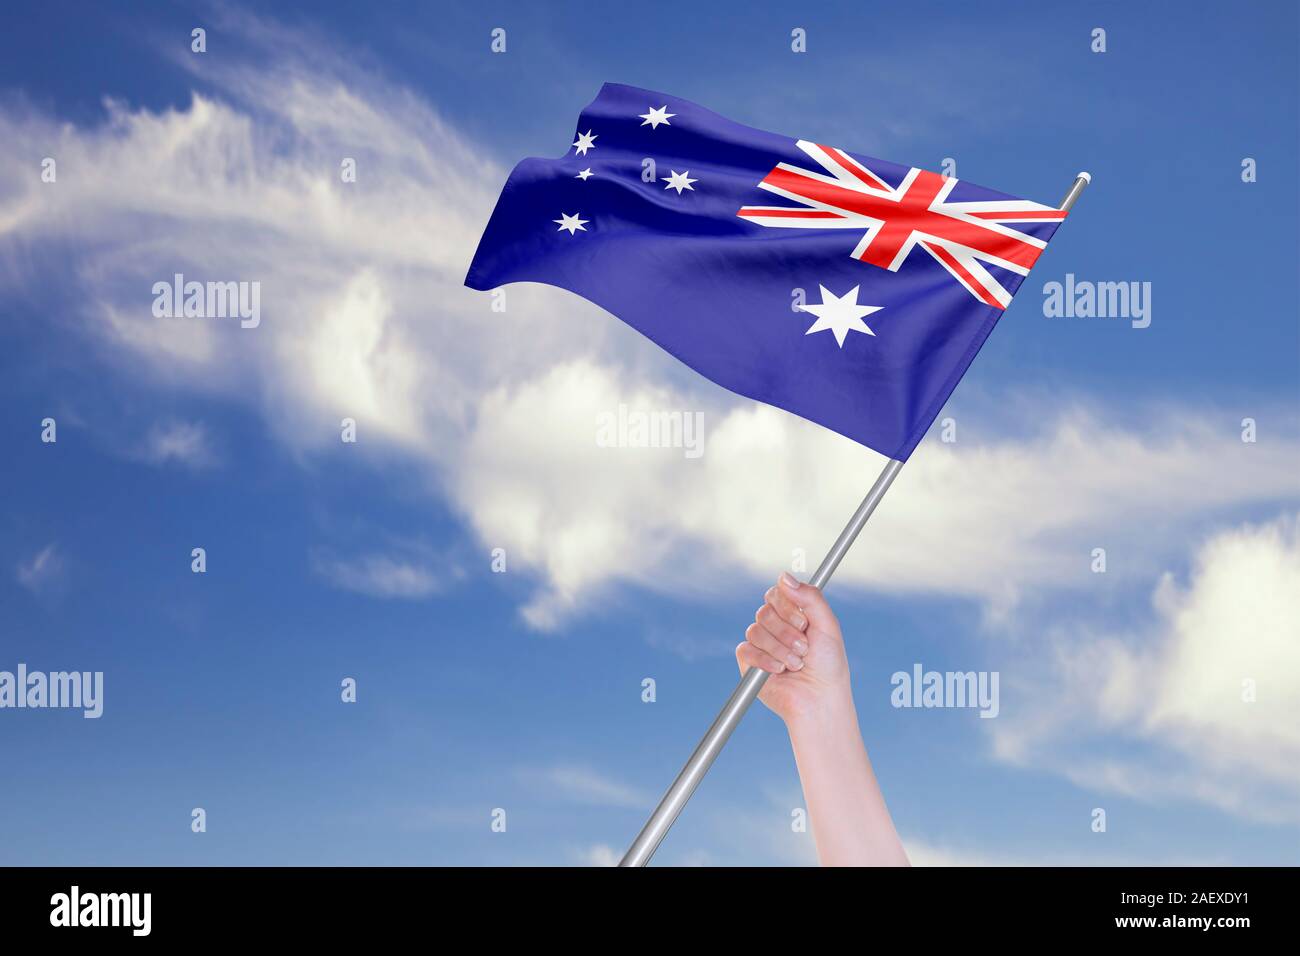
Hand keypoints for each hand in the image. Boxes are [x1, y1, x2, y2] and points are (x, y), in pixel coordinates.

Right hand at [736, 572, 850, 723]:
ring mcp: (761, 643)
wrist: (820, 698)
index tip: (804, 622)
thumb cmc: (829, 665)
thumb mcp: (827, 626)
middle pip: (764, 611)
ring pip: (755, 630)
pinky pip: (746, 649)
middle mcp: (775, 625)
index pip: (776, 593)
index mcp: (792, 613)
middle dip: (788, 632)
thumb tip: (784, 576)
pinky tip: (780, 671)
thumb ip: (811, 597)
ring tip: (796, 664)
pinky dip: (766, 660)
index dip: (788, 606)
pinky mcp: (748, 662)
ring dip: (780, 649)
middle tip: (804, 648)